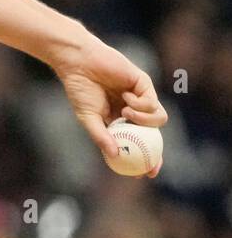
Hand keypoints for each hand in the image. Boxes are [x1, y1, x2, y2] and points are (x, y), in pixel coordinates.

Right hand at [53, 35, 166, 176]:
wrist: (80, 64)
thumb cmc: (80, 90)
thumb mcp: (88, 118)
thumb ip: (101, 136)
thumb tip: (113, 156)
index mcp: (119, 121)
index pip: (137, 143)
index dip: (144, 159)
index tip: (146, 173)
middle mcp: (133, 111)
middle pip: (154, 135)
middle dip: (157, 152)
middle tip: (153, 161)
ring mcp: (140, 97)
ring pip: (158, 119)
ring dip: (144, 120)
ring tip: (125, 113)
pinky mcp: (144, 84)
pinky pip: (152, 102)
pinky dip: (140, 104)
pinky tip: (125, 97)